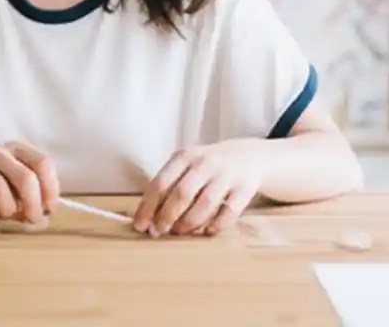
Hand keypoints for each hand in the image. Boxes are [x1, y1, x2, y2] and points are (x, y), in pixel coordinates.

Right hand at [0, 141, 59, 223]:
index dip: (50, 188)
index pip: (43, 163)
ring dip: (8, 211)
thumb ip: (30, 193)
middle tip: (32, 219)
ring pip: (1, 191)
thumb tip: (45, 215)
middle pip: (25, 178)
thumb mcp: (12, 179)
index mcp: (17, 149)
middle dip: (33, 205)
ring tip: (4, 214)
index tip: (49, 208)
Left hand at [132, 141, 261, 236]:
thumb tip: (148, 220)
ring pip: (205, 204)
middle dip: (167, 216)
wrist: (249, 156)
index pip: (160, 182)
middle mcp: (206, 162)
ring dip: (189, 223)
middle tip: (159, 232)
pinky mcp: (245, 188)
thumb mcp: (186, 166)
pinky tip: (206, 231)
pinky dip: (216, 225)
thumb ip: (168, 187)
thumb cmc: (207, 167)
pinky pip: (229, 212)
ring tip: (180, 232)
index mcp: (185, 156)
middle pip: (182, 193)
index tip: (140, 226)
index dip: (148, 207)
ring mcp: (227, 175)